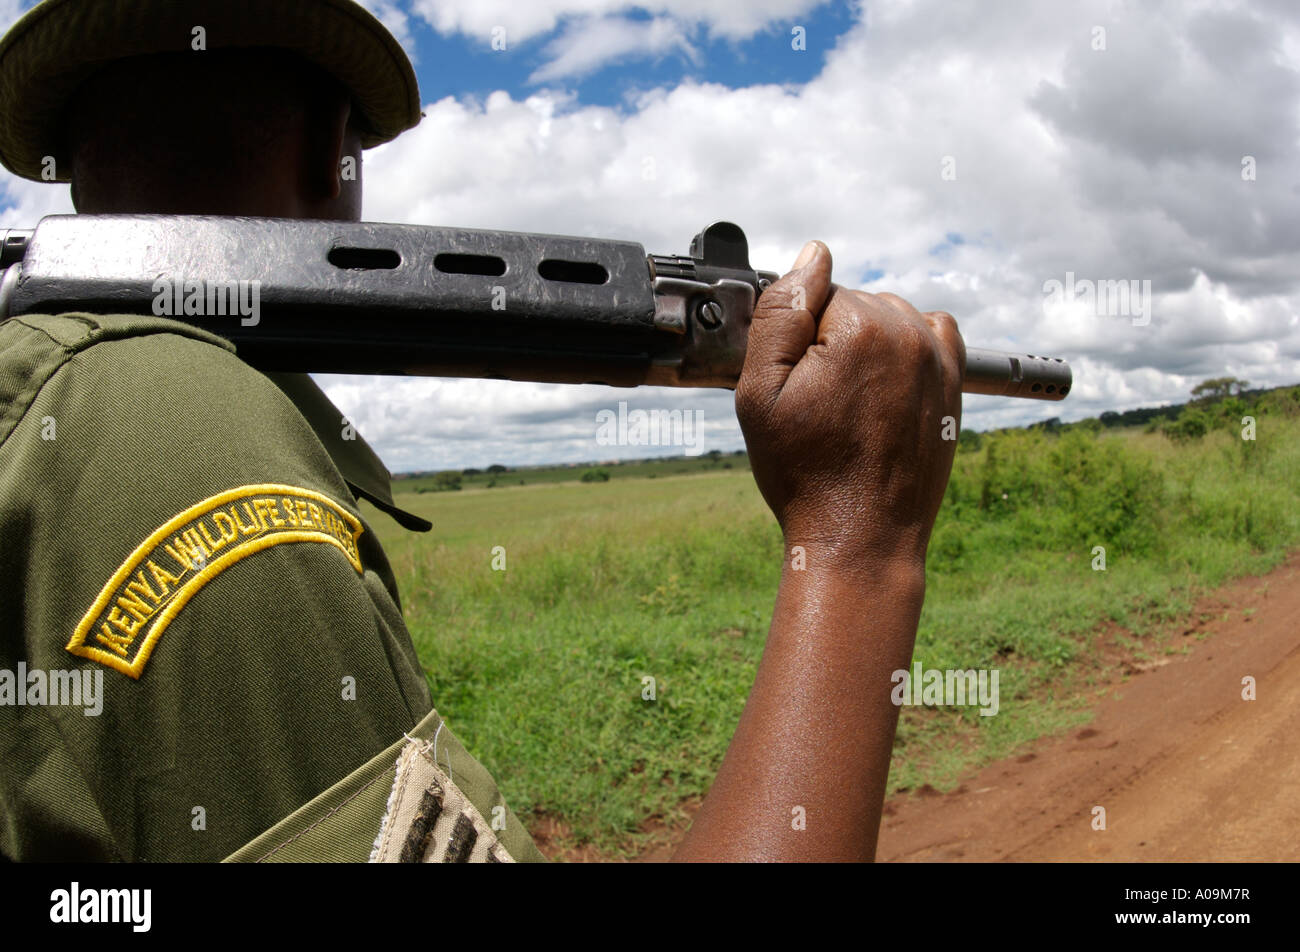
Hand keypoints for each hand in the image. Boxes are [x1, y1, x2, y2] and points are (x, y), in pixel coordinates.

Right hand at [735, 240, 964, 576]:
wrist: (860, 537)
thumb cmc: (805, 472)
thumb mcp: (760, 392)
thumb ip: (778, 313)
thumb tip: (812, 256)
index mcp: (862, 327)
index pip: (816, 294)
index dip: (795, 338)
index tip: (794, 383)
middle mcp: (910, 334)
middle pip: (854, 304)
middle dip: (829, 339)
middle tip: (816, 401)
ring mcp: (939, 359)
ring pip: (889, 320)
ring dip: (865, 346)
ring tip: (848, 404)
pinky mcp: (954, 385)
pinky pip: (932, 335)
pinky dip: (906, 348)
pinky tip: (883, 386)